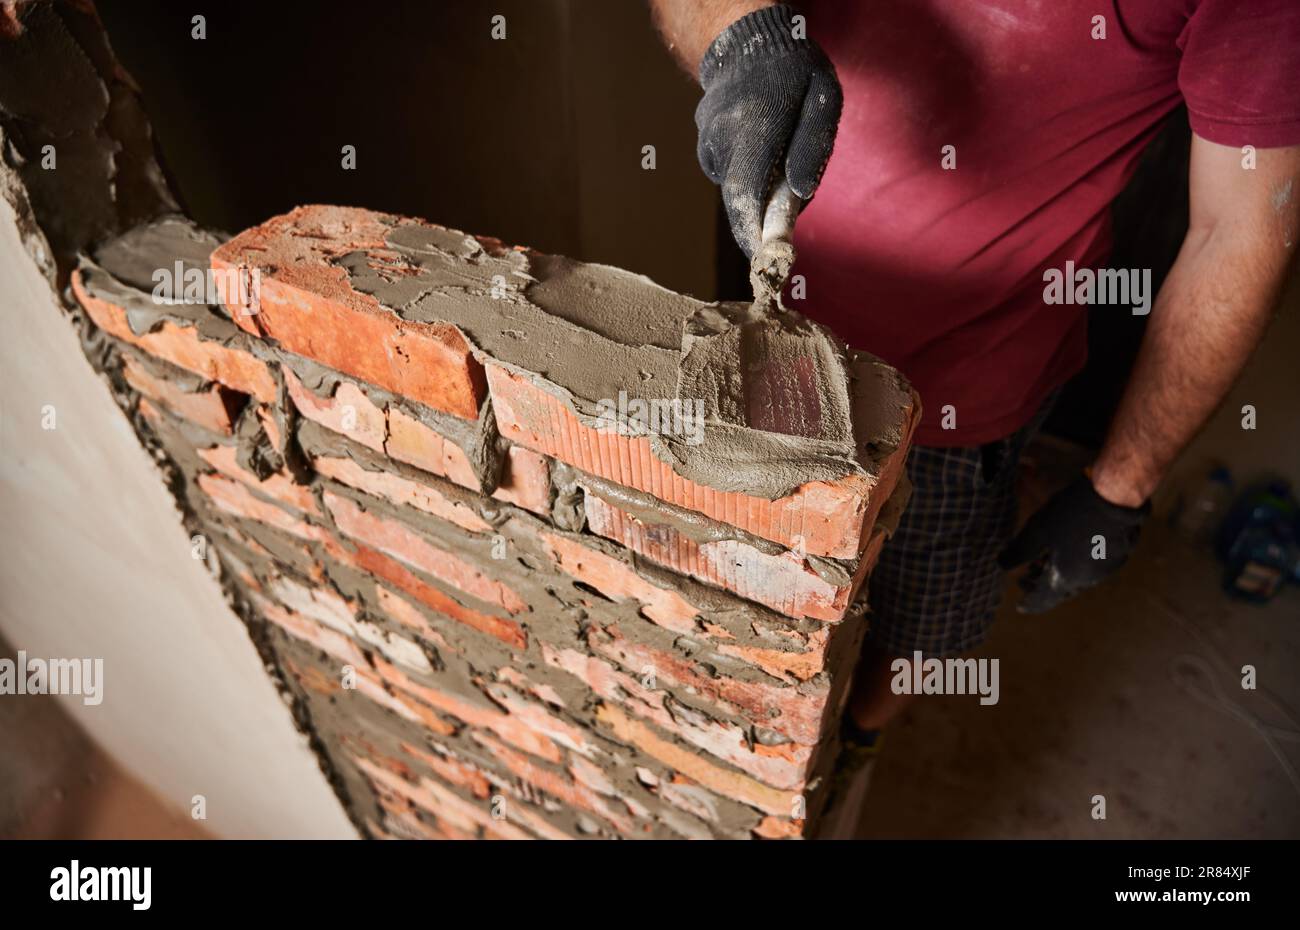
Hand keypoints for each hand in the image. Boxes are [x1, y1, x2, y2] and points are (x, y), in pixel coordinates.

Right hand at [695, 3, 841, 257]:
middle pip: (740, 198)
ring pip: (737, 188)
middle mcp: (722, 136)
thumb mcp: (823, 97)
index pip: (745, 190)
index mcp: (754, 123)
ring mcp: (707, 141)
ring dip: (761, 190)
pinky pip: (731, 176)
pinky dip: (750, 176)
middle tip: (784, 229)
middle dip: (762, 221)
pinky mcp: (705, 147)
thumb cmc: (794, 72)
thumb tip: (800, 196)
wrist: (746, 43)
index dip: (753, 231)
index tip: (763, 260)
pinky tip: (763, 148)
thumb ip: (813, 146)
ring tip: (781, 155)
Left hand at [998, 474, 1149, 613]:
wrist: (1115, 497)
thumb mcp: (1037, 530)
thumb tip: (1000, 565)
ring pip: (1077, 578)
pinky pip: (1091, 567)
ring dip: (1058, 574)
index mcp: (1065, 578)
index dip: (1030, 602)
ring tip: (1042, 561)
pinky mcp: (1118, 555)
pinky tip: (1068, 550)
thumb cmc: (1071, 513)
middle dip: (1040, 585)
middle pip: (1060, 590)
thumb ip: (1018, 551)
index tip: (1020, 606)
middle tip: (1025, 577)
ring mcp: (1106, 569)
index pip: (1043, 599)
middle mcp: (1088, 580)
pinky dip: (1075, 565)